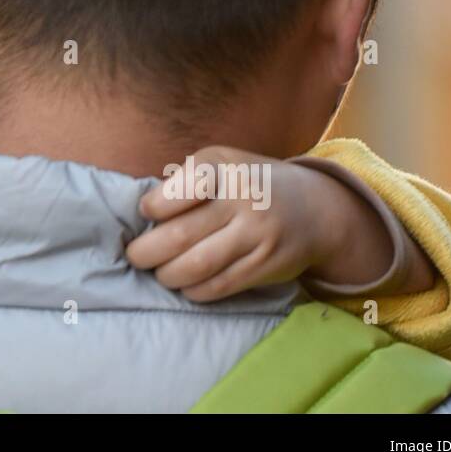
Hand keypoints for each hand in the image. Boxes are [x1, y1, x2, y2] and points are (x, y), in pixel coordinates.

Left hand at [125, 145, 349, 301]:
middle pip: (181, 235)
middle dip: (146, 251)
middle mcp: (243, 200)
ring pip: (197, 266)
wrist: (316, 208)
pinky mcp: (265, 266)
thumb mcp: (223, 162)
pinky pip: (219, 286)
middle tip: (135, 255)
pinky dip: (193, 290)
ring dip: (167, 275)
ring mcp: (257, 236)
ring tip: (158, 271)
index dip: (155, 205)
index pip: (184, 186)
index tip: (145, 213)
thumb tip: (144, 212)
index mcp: (224, 167)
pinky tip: (185, 284)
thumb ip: (186, 178)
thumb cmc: (251, 181)